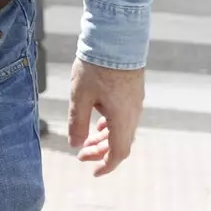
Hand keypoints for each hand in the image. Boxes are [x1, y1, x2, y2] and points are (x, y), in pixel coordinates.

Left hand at [68, 59, 143, 176]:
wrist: (116, 39)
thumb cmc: (96, 67)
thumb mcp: (80, 96)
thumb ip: (78, 122)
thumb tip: (76, 144)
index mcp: (122, 118)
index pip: (118, 152)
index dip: (107, 165)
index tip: (94, 172)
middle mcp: (133, 114)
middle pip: (120, 142)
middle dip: (100, 152)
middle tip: (81, 155)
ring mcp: (134, 103)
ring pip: (121, 130)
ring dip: (104, 138)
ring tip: (86, 140)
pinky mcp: (132, 92)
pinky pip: (123, 117)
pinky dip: (110, 125)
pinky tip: (98, 121)